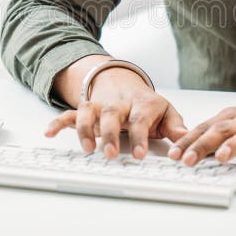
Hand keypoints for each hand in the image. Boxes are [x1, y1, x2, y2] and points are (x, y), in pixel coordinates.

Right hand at [45, 66, 187, 158]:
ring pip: (88, 112)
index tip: (139, 155)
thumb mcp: (165, 111)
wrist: (122, 80)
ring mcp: (99, 105)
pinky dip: (58, 122)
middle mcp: (118, 103)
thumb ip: (176, 126)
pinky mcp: (85, 109)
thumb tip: (186, 139)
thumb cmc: (146, 104)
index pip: (140, 120)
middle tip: (110, 154)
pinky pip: (69, 113)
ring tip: (86, 148)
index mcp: (141, 104)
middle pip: (111, 115)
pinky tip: (49, 132)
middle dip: (110, 135)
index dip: (140, 137)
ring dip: (85, 129)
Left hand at [167, 92, 235, 171]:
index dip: (188, 141)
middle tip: (187, 159)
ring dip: (233, 147)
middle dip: (202, 145)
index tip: (173, 154)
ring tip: (220, 158)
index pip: (204, 129)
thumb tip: (190, 149)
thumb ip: (216, 134)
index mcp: (231, 118)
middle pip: (220, 131)